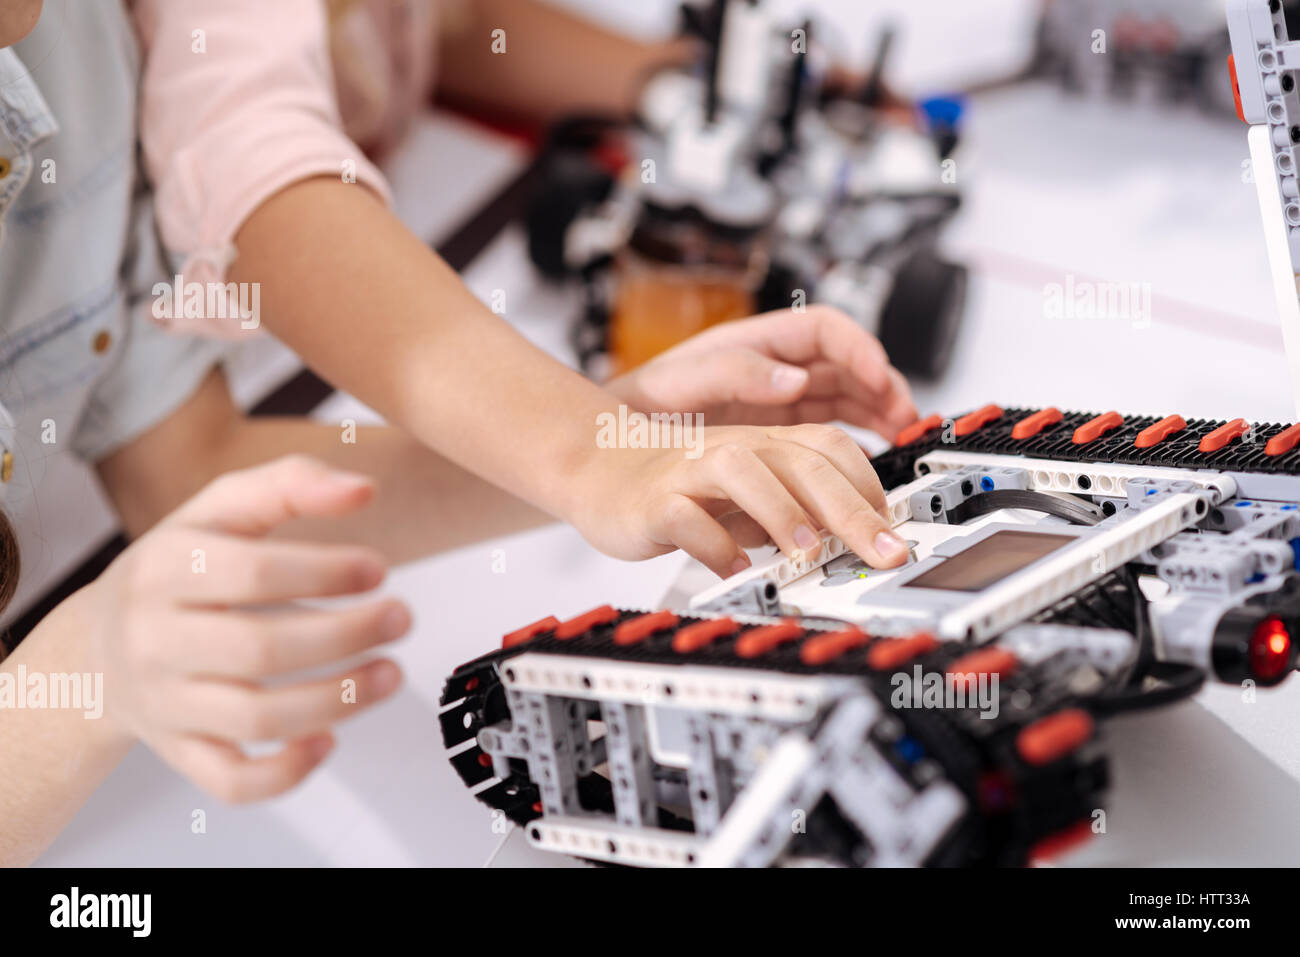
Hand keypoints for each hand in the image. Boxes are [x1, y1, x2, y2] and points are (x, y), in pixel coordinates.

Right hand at [82, 456, 408, 802]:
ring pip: (254, 720)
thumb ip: (289, 485)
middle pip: (259, 650)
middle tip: (400, 618)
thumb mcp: (217, 511)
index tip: (378, 569)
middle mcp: (156, 640)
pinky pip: (230, 780)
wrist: (94, 648)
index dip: (325, 572)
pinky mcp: (179, 752)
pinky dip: (285, 772)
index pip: (251, 573)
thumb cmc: (175, 570)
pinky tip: (330, 739)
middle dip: (346, 636)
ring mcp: (167, 704)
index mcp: (164, 569)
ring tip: (390, 674)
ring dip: (337, 702)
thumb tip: (363, 488)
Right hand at [569, 423, 909, 577]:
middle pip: (802, 461)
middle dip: (851, 509)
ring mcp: (692, 470)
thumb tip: (853, 536)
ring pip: (745, 471)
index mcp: (764, 443)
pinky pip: (688, 517)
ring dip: (783, 511)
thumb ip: (794, 503)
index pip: (830, 447)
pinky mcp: (655, 500)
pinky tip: (736, 569)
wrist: (598, 467)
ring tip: (809, 552)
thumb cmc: (679, 482)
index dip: (869, 487)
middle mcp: (734, 449)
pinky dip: (715, 545)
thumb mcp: (748, 489)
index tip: (893, 532)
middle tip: (882, 551)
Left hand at [605, 305, 918, 440]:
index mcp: (756, 343)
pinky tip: (870, 458)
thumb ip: (737, 375)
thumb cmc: (641, 405)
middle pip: (846, 364)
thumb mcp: (684, 383)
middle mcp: (774, 367)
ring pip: (845, 397)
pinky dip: (855, 438)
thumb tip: (795, 378)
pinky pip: (829, 427)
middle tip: (906, 417)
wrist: (610, 441)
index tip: (879, 376)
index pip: (825, 331)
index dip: (859, 348)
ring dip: (878, 412)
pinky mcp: (776, 433)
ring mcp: (778, 399)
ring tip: (901, 439)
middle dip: (882, 384)